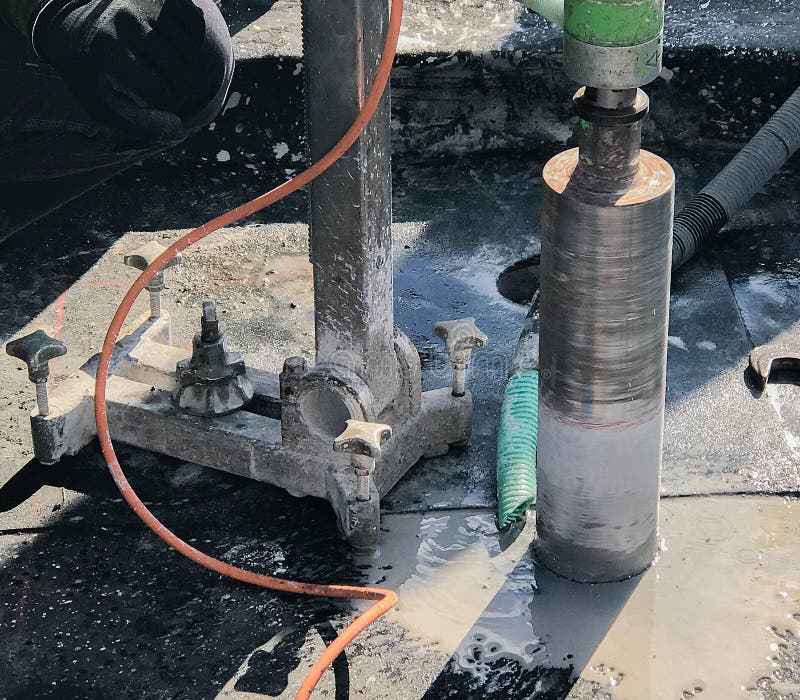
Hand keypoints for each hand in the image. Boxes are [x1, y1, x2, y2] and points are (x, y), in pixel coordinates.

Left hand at [33, 0, 232, 138]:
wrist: (70, 23)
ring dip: (187, 68)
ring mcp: (143, 4)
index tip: (156, 104)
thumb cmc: (89, 72)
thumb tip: (180, 129)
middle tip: (171, 93)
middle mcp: (126, 22)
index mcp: (108, 51)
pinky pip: (195, 24)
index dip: (164, 105)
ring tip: (172, 73)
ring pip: (189, 51)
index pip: (161, 93)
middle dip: (180, 90)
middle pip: (178, 72)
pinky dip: (193, 42)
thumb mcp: (101, 105)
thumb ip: (138, 126)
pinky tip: (178, 50)